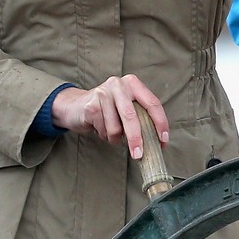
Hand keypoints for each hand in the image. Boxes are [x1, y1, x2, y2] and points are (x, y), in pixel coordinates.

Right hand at [51, 74, 168, 159]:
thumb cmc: (107, 109)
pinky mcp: (91, 105)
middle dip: (137, 139)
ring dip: (115, 137)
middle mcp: (119, 85)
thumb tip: (157, 140)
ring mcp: (103, 93)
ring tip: (110, 132)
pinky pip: (103, 130)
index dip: (160, 123)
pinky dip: (104, 135)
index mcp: (133, 83)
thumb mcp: (126, 106)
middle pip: (132, 117)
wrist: (75, 106)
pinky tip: (99, 127)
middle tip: (138, 154)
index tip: (163, 140)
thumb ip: (141, 116)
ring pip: (116, 128)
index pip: (152, 103)